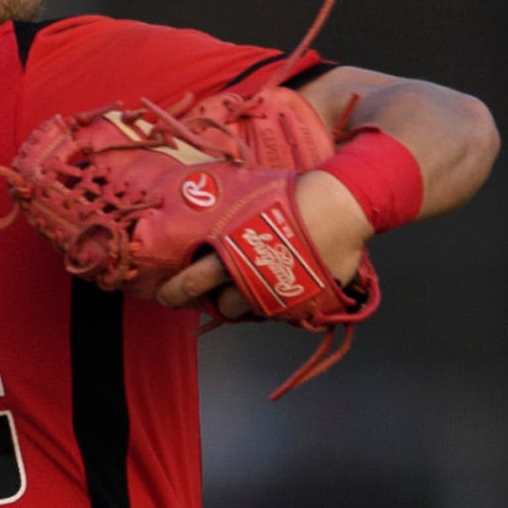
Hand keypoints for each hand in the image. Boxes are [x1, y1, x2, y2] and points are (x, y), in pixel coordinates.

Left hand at [154, 168, 371, 320]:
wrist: (342, 206)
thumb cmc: (293, 195)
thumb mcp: (246, 195)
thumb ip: (219, 209)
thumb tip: (192, 197)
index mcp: (230, 254)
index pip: (190, 284)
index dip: (173, 293)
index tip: (165, 295)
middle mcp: (251, 282)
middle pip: (221, 308)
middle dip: (211, 303)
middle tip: (208, 294)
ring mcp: (279, 297)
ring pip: (251, 312)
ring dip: (244, 303)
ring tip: (247, 284)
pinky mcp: (302, 305)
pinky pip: (279, 311)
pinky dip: (274, 300)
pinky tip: (275, 282)